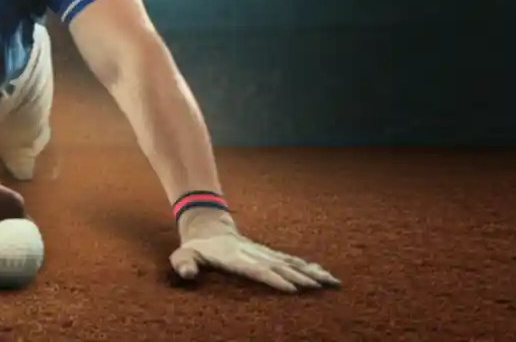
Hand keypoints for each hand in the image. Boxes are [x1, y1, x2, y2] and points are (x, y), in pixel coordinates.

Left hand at [168, 208, 341, 292]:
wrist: (207, 227)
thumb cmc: (196, 248)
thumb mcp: (184, 255)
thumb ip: (183, 264)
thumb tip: (187, 274)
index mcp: (236, 259)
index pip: (257, 270)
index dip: (274, 278)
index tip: (292, 288)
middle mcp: (254, 256)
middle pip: (281, 267)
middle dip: (301, 277)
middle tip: (321, 287)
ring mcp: (263, 254)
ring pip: (291, 263)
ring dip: (312, 273)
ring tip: (332, 281)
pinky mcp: (269, 255)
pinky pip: (292, 261)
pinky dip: (309, 267)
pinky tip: (325, 274)